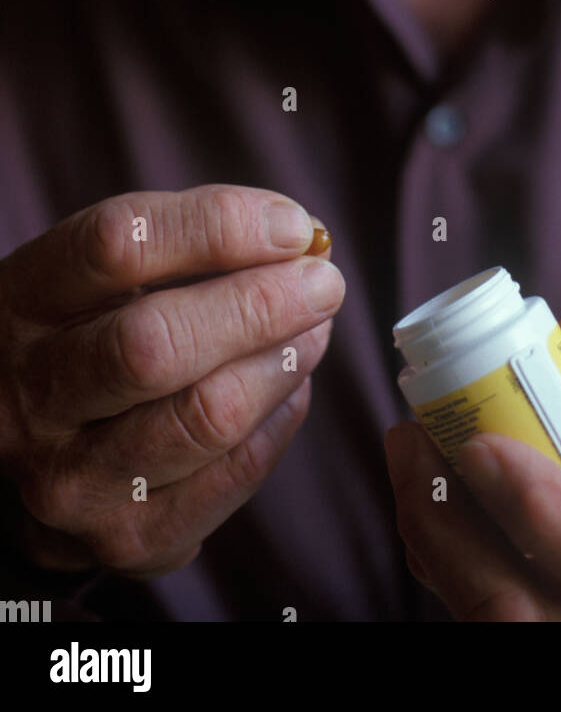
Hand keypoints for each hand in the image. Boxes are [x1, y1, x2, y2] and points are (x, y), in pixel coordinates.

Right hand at [0, 184, 343, 578]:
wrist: (35, 446)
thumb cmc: (92, 332)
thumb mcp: (107, 275)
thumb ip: (194, 238)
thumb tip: (301, 235)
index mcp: (22, 302)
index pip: (117, 246)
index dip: (218, 227)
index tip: (292, 227)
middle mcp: (31, 395)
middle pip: (157, 344)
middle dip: (262, 305)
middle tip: (325, 282)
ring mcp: (71, 479)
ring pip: (206, 416)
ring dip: (283, 361)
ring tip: (316, 328)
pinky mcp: (126, 539)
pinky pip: (234, 474)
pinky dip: (281, 419)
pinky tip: (290, 385)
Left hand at [385, 306, 560, 621]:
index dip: (541, 511)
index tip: (482, 443)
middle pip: (522, 608)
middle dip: (449, 523)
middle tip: (414, 433)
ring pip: (485, 612)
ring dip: (430, 527)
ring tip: (412, 443)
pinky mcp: (540, 620)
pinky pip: (472, 599)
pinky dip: (435, 539)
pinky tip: (427, 475)